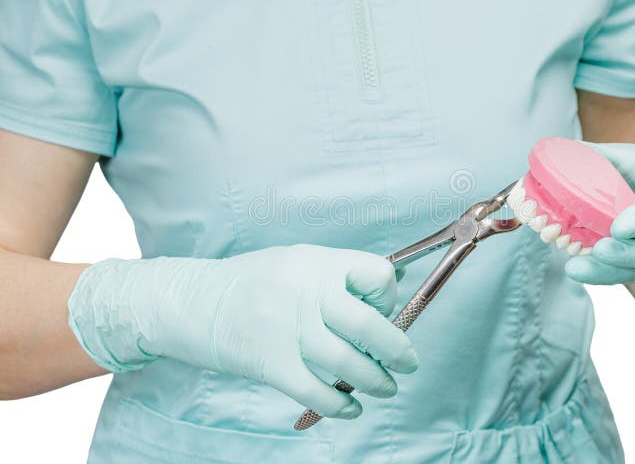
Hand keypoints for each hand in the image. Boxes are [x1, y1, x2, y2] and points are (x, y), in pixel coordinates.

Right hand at [68, 244, 418, 418]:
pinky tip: (352, 408)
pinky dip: (342, 406)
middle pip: (369, 324)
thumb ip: (340, 273)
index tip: (384, 311)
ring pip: (349, 362)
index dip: (389, 297)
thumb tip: (395, 283)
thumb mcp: (296, 261)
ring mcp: (287, 328)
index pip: (377, 274)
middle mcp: (305, 291)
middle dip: (397, 350)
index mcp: (316, 262)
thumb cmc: (250, 282)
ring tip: (387, 388)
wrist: (190, 301)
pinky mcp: (270, 364)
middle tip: (408, 363)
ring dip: (378, 381)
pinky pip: (318, 392)